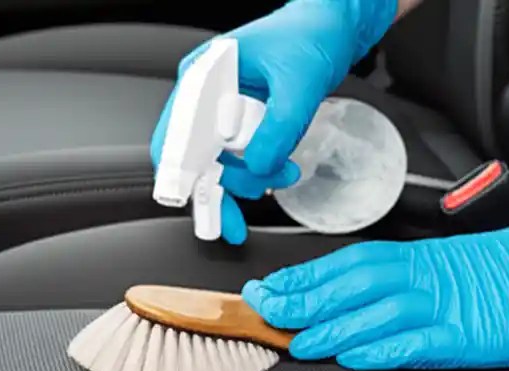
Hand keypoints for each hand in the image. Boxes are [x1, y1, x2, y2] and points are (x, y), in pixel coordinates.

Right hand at [150, 0, 396, 243]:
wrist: (332, 29)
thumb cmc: (310, 37)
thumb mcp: (299, 84)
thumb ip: (280, 128)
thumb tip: (260, 168)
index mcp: (205, 74)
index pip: (176, 132)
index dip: (179, 170)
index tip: (187, 198)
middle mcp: (205, 95)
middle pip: (193, 157)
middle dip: (222, 186)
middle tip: (249, 204)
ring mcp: (222, 111)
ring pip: (216, 165)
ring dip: (246, 181)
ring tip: (284, 175)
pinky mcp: (241, 124)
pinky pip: (236, 161)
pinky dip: (253, 176)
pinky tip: (275, 176)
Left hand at [241, 174, 508, 369]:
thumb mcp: (461, 269)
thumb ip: (420, 285)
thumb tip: (372, 306)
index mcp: (422, 260)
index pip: (349, 266)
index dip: (305, 277)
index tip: (268, 287)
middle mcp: (427, 278)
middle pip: (351, 285)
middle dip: (301, 298)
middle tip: (260, 309)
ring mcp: (448, 305)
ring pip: (375, 313)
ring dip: (330, 326)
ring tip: (294, 340)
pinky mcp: (470, 334)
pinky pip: (417, 340)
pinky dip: (382, 348)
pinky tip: (353, 355)